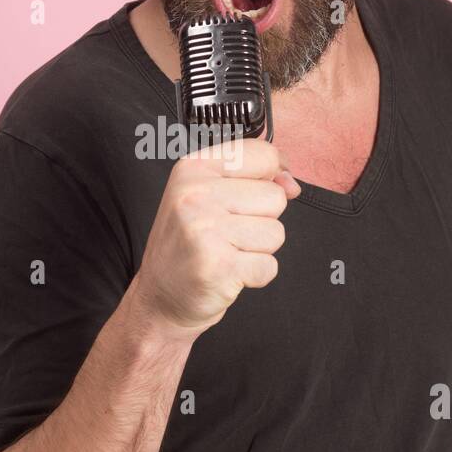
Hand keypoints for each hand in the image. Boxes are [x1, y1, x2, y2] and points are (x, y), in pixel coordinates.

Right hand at [133, 137, 300, 339]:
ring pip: (276, 232)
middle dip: (261, 220)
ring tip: (227, 252)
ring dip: (258, 249)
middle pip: (275, 196)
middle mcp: (195, 195)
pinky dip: (255, 274)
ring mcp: (206, 230)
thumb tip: (291, 183)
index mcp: (193, 169)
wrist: (160, 297)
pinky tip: (228, 272)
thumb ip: (252, 179)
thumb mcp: (207, 195)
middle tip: (227, 234)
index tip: (253, 195)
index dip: (272, 176)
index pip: (263, 154)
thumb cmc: (187, 245)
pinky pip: (270, 265)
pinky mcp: (219, 266)